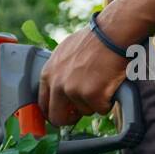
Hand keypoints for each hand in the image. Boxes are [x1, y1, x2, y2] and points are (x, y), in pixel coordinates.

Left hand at [38, 14, 133, 128]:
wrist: (111, 35)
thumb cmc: (92, 40)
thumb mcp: (63, 53)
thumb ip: (58, 72)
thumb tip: (59, 89)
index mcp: (48, 73)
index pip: (43, 104)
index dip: (53, 112)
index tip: (61, 115)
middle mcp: (57, 84)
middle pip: (58, 118)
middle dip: (69, 119)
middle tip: (79, 114)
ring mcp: (74, 91)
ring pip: (84, 111)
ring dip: (94, 103)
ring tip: (100, 82)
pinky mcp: (92, 95)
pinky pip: (101, 109)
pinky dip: (108, 101)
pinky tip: (109, 84)